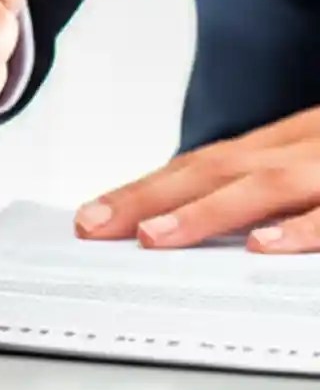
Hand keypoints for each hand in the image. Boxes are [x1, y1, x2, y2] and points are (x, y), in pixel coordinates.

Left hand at [75, 107, 319, 252]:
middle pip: (215, 170)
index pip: (204, 166)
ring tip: (150, 237)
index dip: (146, 189)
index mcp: (288, 144)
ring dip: (204, 211)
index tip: (93, 216)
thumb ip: (273, 185)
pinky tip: (260, 246)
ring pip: (265, 185)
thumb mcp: (317, 159)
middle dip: (149, 198)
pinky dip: (299, 227)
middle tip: (93, 226)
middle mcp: (302, 148)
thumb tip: (215, 217)